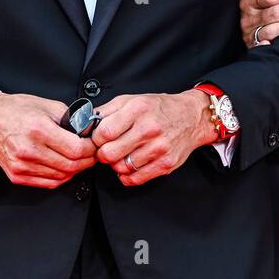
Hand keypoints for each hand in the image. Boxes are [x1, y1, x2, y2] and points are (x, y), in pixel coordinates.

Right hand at [0, 91, 97, 187]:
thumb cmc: (18, 110)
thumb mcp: (48, 105)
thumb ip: (71, 119)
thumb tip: (89, 132)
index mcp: (39, 130)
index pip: (76, 149)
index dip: (91, 149)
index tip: (95, 145)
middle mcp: (28, 150)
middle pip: (70, 166)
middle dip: (87, 161)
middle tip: (92, 154)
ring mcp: (21, 166)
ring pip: (61, 177)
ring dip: (75, 170)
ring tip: (79, 159)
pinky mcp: (16, 176)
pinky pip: (47, 183)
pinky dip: (61, 177)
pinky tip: (64, 167)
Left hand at [90, 91, 215, 186]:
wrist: (192, 117)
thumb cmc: (160, 108)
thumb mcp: (132, 100)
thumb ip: (108, 110)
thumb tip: (87, 122)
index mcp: (138, 109)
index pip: (103, 132)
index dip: (96, 138)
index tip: (99, 139)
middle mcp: (149, 128)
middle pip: (109, 153)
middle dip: (103, 154)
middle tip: (107, 149)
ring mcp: (158, 148)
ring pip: (121, 168)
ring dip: (117, 164)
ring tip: (122, 155)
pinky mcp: (165, 164)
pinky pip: (135, 179)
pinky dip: (128, 175)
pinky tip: (131, 165)